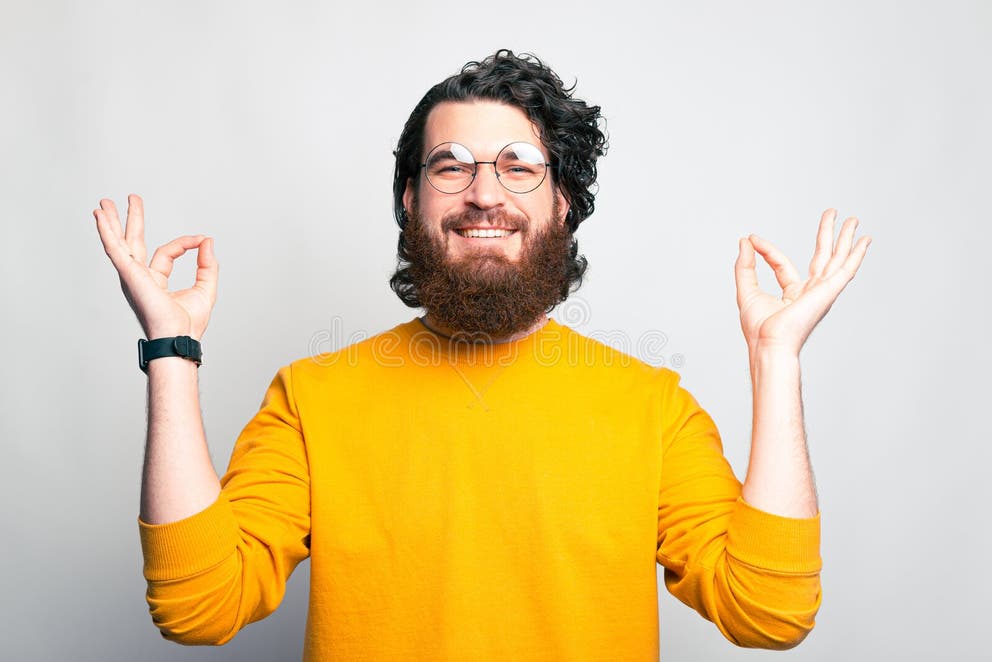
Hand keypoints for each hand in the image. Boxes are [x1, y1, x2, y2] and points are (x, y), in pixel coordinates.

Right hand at [93, 194, 217, 340]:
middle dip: (132, 220)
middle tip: (131, 199)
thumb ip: (207, 264)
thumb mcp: (206, 288)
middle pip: (134, 242)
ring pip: (120, 242)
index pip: (167, 252)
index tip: (201, 240)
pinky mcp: (130, 274)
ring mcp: (132, 275)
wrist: (179, 337)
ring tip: (105, 203)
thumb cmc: (189, 323)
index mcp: (155, 281)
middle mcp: (140, 277)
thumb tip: (208, 241)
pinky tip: (100, 217)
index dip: (186, 243)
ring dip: (112, 222)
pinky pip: (115, 249)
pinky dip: (106, 232)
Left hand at [734, 209, 869, 357]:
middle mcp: (810, 292)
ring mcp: (821, 291)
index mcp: (792, 294)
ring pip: (836, 258)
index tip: (752, 239)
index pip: (782, 264)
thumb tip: (745, 242)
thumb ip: (745, 266)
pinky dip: (857, 255)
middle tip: (833, 213)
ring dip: (846, 238)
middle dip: (827, 234)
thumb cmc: (759, 329)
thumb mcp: (747, 290)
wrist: (769, 344)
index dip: (766, 250)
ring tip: (854, 219)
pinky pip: (846, 270)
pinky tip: (865, 242)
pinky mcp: (828, 291)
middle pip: (822, 256)